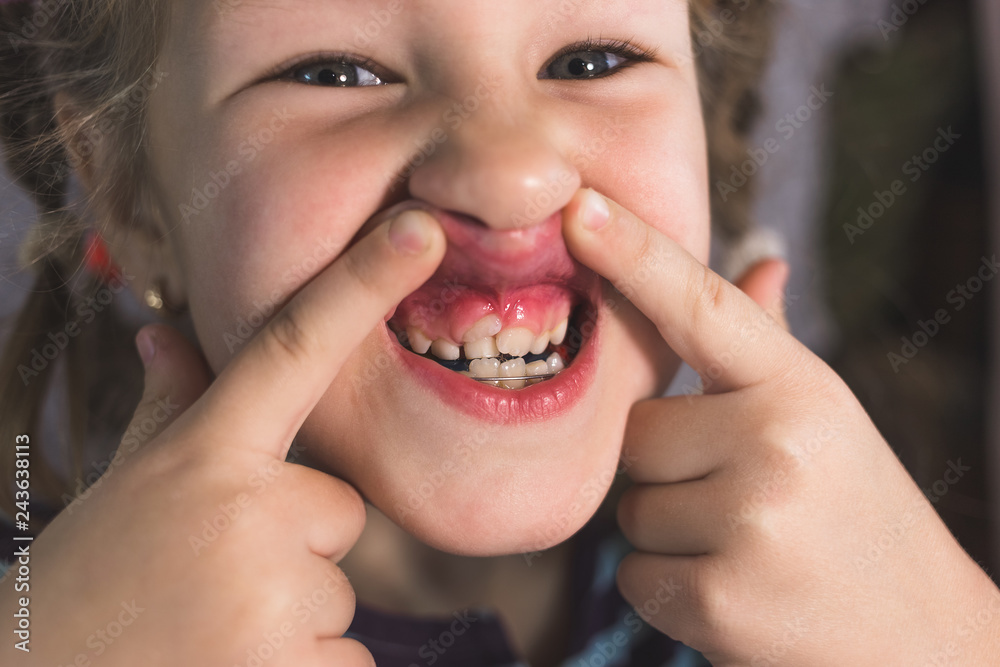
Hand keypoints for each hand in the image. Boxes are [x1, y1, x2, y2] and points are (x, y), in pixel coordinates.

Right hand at [0, 210, 444, 665]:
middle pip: (339, 511)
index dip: (360, 282)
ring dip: (293, 616)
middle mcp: (246, 513)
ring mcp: (270, 598)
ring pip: (339, 592)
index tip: (421, 228)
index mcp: (203, 454)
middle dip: (295, 544)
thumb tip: (163, 330)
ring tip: (209, 633)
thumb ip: (168, 407)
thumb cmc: (84, 586)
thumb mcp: (125, 487)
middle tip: (213, 580)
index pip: (294, 349)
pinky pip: (350, 661)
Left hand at [562, 188, 999, 664]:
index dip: (635, 253)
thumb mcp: (826, 421)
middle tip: (740, 499)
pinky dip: (668, 592)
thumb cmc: (857, 517)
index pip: (704, 307)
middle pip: (636, 435)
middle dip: (667, 470)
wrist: (924, 643)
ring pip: (630, 510)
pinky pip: (633, 575)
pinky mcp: (719, 598)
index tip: (576, 206)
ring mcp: (750, 520)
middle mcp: (777, 441)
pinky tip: (739, 596)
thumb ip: (771, 348)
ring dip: (672, 534)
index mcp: (801, 388)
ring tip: (750, 550)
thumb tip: (763, 259)